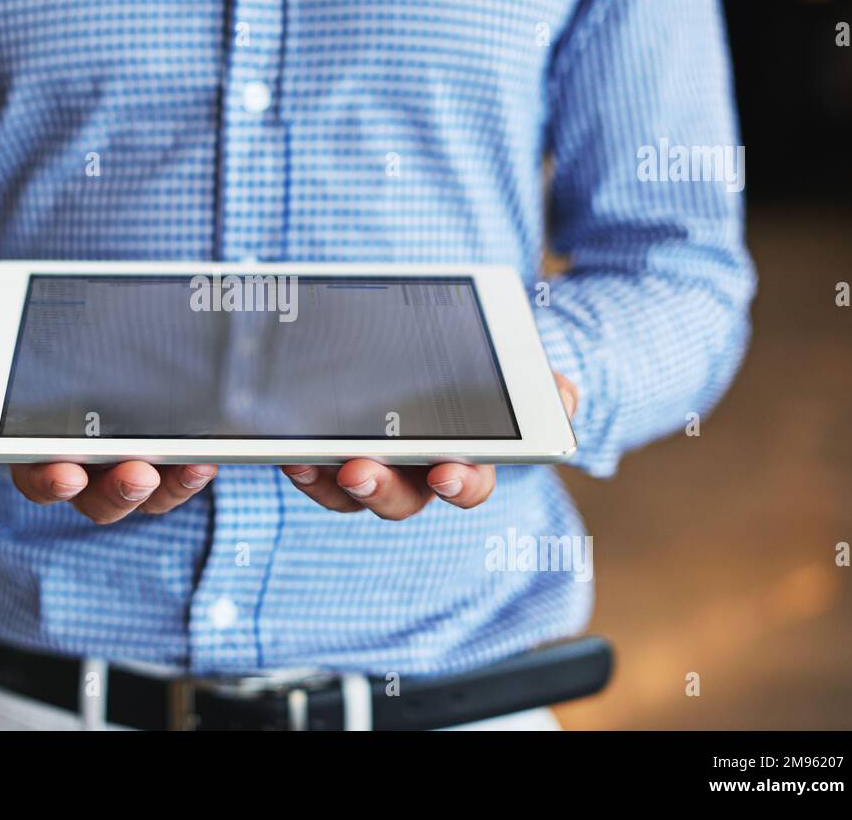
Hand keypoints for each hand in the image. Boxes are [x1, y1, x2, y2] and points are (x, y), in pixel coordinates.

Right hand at [0, 344, 217, 523]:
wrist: (56, 339)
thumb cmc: (15, 355)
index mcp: (39, 453)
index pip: (43, 479)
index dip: (53, 482)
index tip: (68, 474)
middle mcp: (85, 469)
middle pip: (102, 499)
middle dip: (120, 490)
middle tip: (136, 473)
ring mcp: (128, 460)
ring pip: (149, 491)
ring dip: (169, 485)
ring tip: (191, 465)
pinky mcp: (167, 446)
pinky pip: (183, 466)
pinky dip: (197, 464)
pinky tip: (212, 451)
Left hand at [280, 372, 577, 520]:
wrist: (449, 354)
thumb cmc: (489, 372)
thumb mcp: (522, 369)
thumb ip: (547, 384)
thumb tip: (561, 398)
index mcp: (467, 459)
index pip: (468, 482)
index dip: (459, 481)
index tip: (445, 470)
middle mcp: (419, 473)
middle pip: (401, 498)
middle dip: (382, 488)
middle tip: (361, 470)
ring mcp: (376, 467)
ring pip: (353, 491)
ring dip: (333, 482)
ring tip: (312, 459)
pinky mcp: (335, 456)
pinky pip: (318, 472)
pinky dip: (305, 465)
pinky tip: (289, 448)